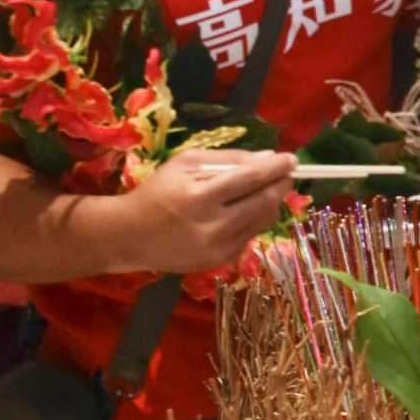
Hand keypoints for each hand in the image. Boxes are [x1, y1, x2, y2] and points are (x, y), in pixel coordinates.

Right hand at [105, 148, 296, 274]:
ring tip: (263, 189)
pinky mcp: (220, 261)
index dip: (277, 167)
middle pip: (265, 201)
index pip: (252, 178)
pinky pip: (251, 234)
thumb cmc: (156, 192)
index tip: (291, 159)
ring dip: (271, 201)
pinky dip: (254, 219)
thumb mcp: (184, 164)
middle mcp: (212, 225)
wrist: (128, 237)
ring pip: (264, 219)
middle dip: (281, 184)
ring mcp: (218, 247)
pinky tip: (241, 210)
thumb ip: (228, 159)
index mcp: (199, 196)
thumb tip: (268, 158)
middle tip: (286, 173)